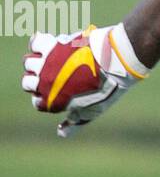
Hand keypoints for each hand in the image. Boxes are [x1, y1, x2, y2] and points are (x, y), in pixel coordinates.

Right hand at [21, 24, 148, 137]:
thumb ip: (74, 123)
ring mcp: (47, 64)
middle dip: (36, 81)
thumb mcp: (91, 112)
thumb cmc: (104, 89)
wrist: (114, 64)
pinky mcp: (53, 46)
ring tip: (53, 60)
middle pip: (27, 83)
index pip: (37, 102)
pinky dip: (37, 43)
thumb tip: (60, 134)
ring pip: (28, 64)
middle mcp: (45, 83)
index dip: (44, 98)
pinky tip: (48, 45)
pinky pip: (35, 42)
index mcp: (53, 101)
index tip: (56, 92)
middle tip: (53, 75)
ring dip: (37, 62)